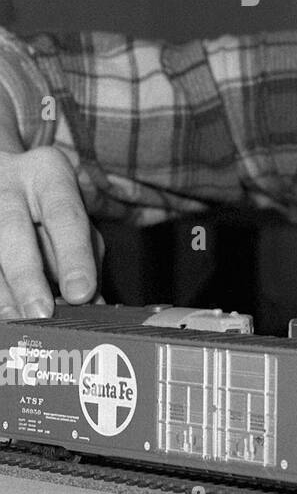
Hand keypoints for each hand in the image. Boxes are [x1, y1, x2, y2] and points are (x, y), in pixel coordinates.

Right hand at [0, 147, 97, 317]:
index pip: (64, 215)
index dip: (73, 256)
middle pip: (13, 232)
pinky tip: (4, 310)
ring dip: (3, 292)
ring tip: (18, 319)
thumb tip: (91, 301)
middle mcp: (7, 184)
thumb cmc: (47, 200)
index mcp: (47, 174)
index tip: (81, 293)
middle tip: (42, 313)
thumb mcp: (73, 212)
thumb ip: (86, 254)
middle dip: (27, 278)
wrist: (3, 174)